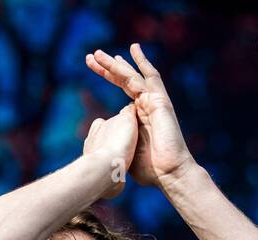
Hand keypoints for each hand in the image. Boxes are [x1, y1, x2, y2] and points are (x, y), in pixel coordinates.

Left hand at [86, 43, 194, 188]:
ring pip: (133, 77)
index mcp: (137, 115)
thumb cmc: (149, 169)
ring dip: (116, 64)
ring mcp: (153, 102)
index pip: (120, 88)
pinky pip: (151, 78)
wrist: (168, 173)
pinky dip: (143, 63)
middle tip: (90, 56)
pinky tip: (134, 49)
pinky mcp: (161, 102)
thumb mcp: (125, 151)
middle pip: (124, 80)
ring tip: (98, 53)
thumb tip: (104, 141)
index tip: (90, 66)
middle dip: (107, 67)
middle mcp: (145, 105)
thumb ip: (116, 140)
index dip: (106, 76)